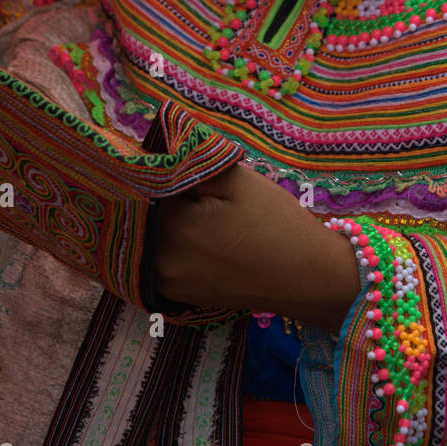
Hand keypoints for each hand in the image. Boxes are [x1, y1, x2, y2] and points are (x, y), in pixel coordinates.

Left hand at [153, 163, 360, 333]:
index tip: (165, 150)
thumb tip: (159, 151)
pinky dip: (163, 240)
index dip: (154, 164)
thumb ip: (192, 162)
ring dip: (156, 217)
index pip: (142, 184)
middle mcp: (157, 262)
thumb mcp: (237, 179)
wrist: (308, 278)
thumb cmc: (276, 224)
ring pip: (145, 237)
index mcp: (170, 229)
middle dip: (150, 190)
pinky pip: (156, 258)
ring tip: (182, 199)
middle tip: (174, 171)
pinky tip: (186, 227)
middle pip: (138, 214)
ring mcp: (166, 283)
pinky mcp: (177, 295)